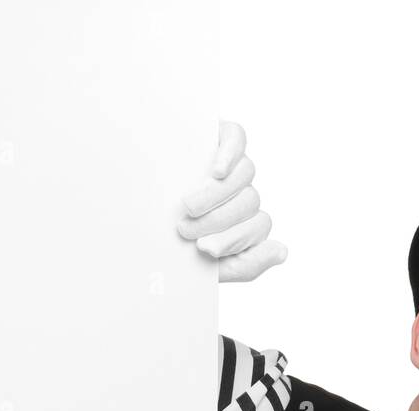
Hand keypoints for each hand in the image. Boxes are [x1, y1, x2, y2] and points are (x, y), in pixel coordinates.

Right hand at [177, 120, 287, 282]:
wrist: (136, 211)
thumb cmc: (171, 243)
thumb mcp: (208, 264)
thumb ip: (247, 264)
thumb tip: (282, 251)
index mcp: (244, 222)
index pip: (259, 227)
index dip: (235, 239)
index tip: (204, 249)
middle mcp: (242, 193)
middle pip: (250, 202)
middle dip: (218, 221)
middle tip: (185, 231)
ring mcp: (233, 165)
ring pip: (245, 175)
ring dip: (216, 195)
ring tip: (188, 206)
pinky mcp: (222, 138)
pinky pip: (237, 140)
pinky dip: (229, 155)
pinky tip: (217, 170)